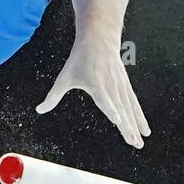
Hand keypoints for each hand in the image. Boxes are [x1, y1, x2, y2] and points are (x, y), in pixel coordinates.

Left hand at [35, 37, 151, 147]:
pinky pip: (134, 104)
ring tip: (140, 142)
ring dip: (136, 126)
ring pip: (130, 109)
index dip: (111, 109)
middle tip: (133, 143)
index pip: (104, 99)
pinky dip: (140, 117)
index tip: (117, 120)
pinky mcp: (126, 86)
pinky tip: (145, 130)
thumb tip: (39, 110)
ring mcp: (120, 86)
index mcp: (95, 84)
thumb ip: (53, 96)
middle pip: (121, 109)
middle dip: (127, 127)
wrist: (99, 40)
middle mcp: (110, 86)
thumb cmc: (79, 60)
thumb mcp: (64, 77)